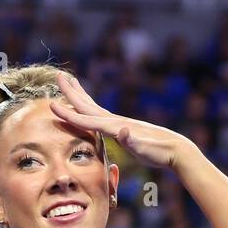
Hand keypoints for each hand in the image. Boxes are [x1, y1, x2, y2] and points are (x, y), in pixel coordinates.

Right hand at [50, 71, 188, 169]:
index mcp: (116, 127)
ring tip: (70, 82)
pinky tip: (89, 108)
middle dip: (72, 92)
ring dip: (80, 95)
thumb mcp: (145, 150)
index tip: (52, 105)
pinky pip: (101, 115)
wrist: (174, 148)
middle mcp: (116, 121)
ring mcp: (119, 122)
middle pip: (88, 105)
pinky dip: (91, 108)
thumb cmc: (158, 152)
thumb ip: (132, 142)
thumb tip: (123, 132)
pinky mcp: (123, 127)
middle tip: (58, 75)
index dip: (68, 115)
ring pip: (94, 107)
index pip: (87, 120)